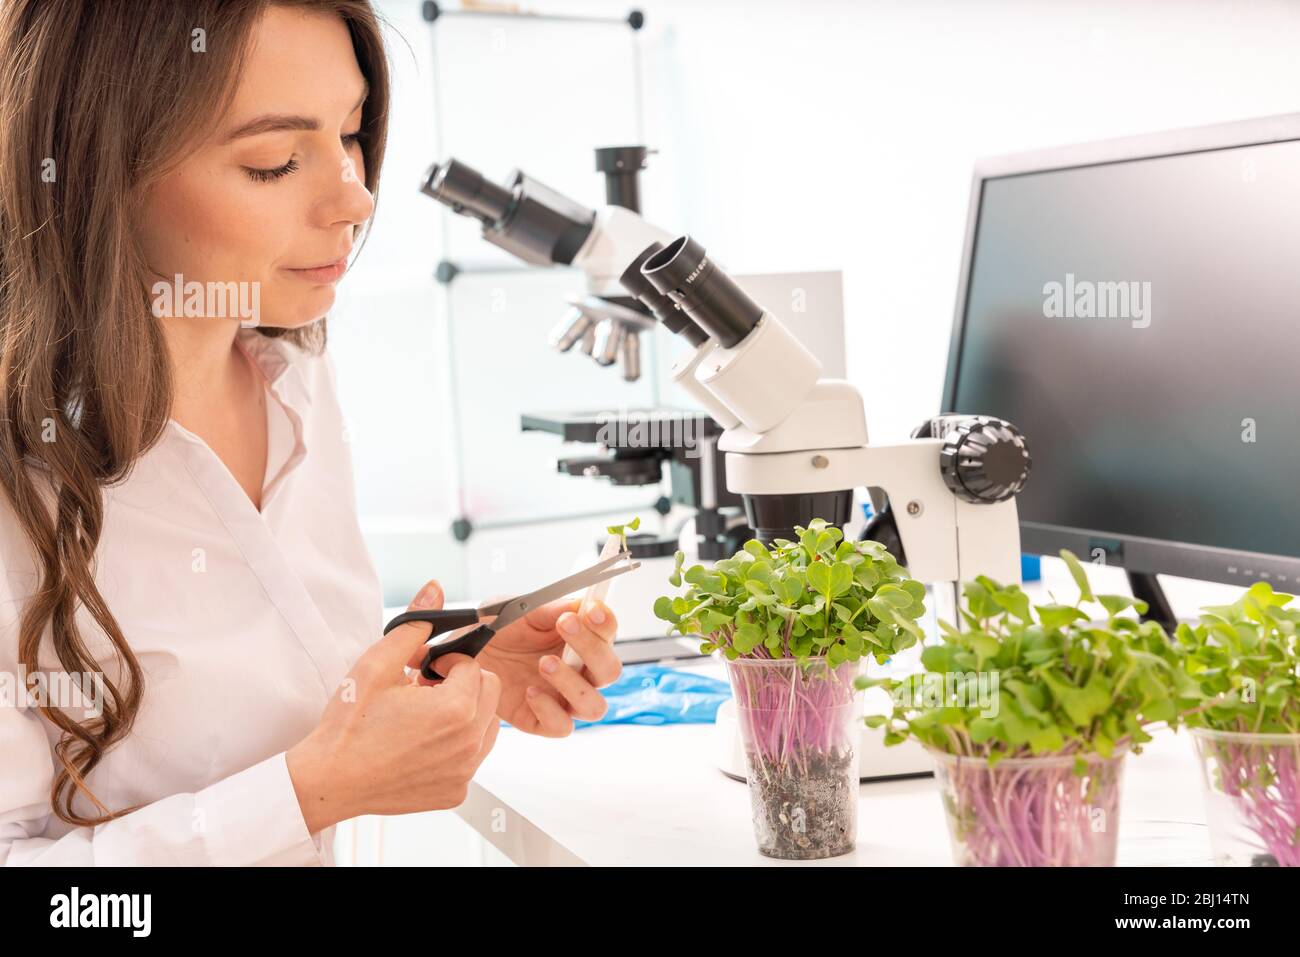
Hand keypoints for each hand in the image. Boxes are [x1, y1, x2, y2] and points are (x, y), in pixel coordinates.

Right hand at [287, 580, 501, 833]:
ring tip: (425, 715)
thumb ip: (413, 624)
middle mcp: (468, 742)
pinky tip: (424, 743)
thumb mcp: (377, 664)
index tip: (423, 671)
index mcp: (455, 709)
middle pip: (489, 692)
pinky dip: (457, 745)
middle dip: (462, 684)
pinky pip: (473, 756)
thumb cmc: (349, 725)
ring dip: (465, 712)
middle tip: (425, 690)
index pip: (474, 666)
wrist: (330, 780)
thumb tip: (435, 589)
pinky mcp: (456, 791)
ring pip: (487, 724)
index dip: (447, 662)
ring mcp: (465, 770)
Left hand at [406, 582, 620, 736]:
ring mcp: (562, 699)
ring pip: (593, 706)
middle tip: (566, 625)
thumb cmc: (496, 631)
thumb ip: (548, 608)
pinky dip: (549, 711)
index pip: (607, 633)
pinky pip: (561, 727)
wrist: (461, 655)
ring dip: (574, 684)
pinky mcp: (541, 721)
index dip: (605, 622)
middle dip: (592, 648)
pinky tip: (530, 692)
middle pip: (610, 670)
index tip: (590, 609)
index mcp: (578, 640)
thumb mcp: (516, 609)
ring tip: (545, 664)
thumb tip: (576, 604)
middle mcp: (578, 672)